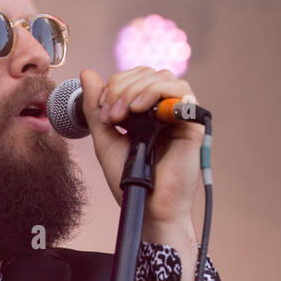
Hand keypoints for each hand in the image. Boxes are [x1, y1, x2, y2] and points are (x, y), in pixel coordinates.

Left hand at [78, 66, 203, 241]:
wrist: (147, 207)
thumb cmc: (129, 181)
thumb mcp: (105, 140)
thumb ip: (95, 109)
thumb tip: (87, 74)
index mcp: (144, 113)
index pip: (132, 79)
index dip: (114, 86)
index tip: (102, 112)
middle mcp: (162, 110)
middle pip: (146, 73)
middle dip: (122, 87)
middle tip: (111, 114)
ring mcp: (178, 115)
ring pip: (161, 77)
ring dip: (136, 89)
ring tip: (123, 114)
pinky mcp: (193, 122)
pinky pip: (180, 90)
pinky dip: (156, 92)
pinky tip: (139, 110)